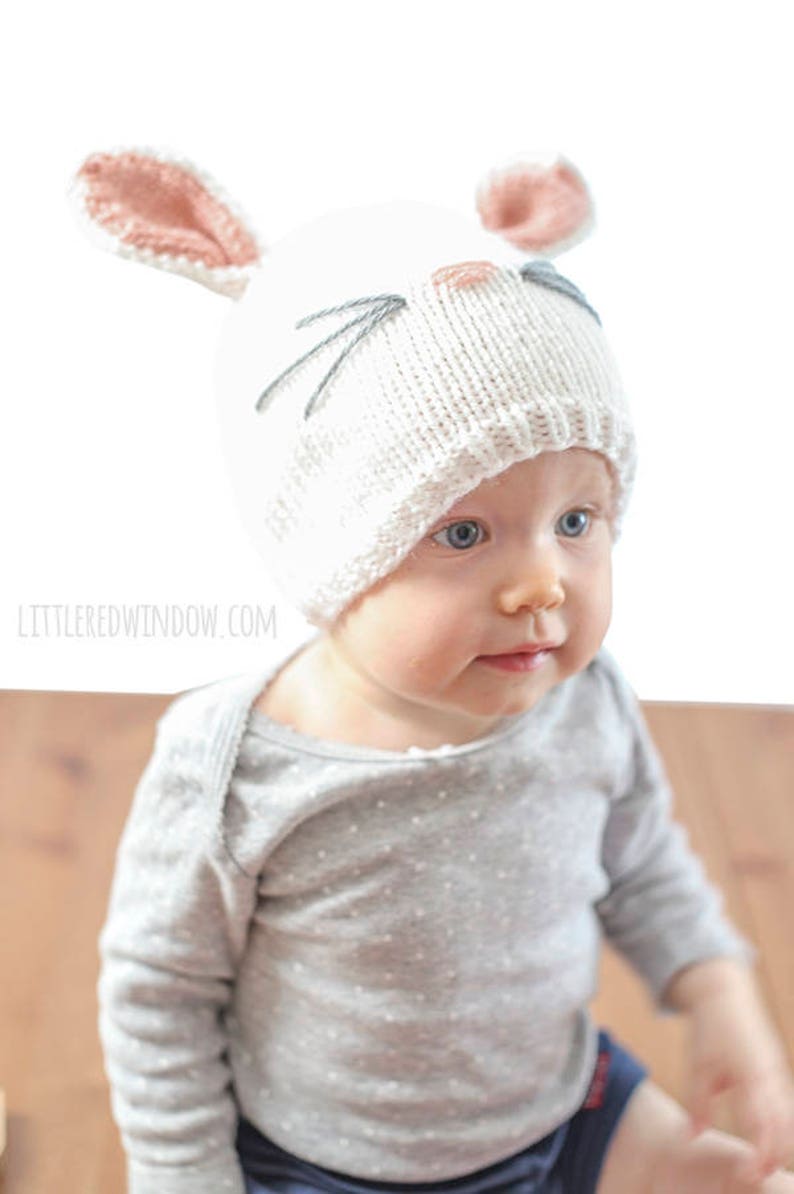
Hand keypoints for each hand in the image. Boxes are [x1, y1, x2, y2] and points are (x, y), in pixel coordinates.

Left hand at [684, 987, 793, 1182]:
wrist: (725, 996)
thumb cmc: (709, 1031)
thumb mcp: (697, 1067)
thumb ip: (696, 1105)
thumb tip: (690, 1139)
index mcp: (751, 1076)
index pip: (763, 1126)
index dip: (759, 1155)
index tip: (746, 1175)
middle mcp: (772, 1078)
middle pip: (786, 1129)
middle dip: (775, 1157)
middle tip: (754, 1177)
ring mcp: (779, 1075)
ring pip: (791, 1120)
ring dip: (782, 1145)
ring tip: (763, 1166)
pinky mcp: (779, 1073)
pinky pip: (789, 1107)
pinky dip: (784, 1129)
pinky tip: (773, 1145)